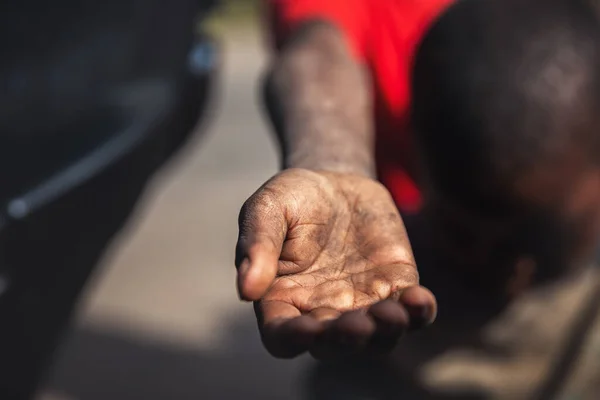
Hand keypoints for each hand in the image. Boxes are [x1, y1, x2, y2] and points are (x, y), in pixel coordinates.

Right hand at [236, 168, 435, 358]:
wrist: (334, 182)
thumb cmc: (292, 199)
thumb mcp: (267, 208)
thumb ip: (256, 245)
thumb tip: (247, 290)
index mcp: (283, 299)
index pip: (283, 336)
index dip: (293, 339)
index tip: (306, 329)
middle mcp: (322, 311)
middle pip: (333, 345)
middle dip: (346, 340)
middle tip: (356, 326)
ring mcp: (361, 302)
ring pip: (377, 337)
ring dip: (385, 332)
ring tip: (392, 313)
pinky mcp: (394, 285)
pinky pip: (410, 310)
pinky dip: (418, 312)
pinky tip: (420, 300)